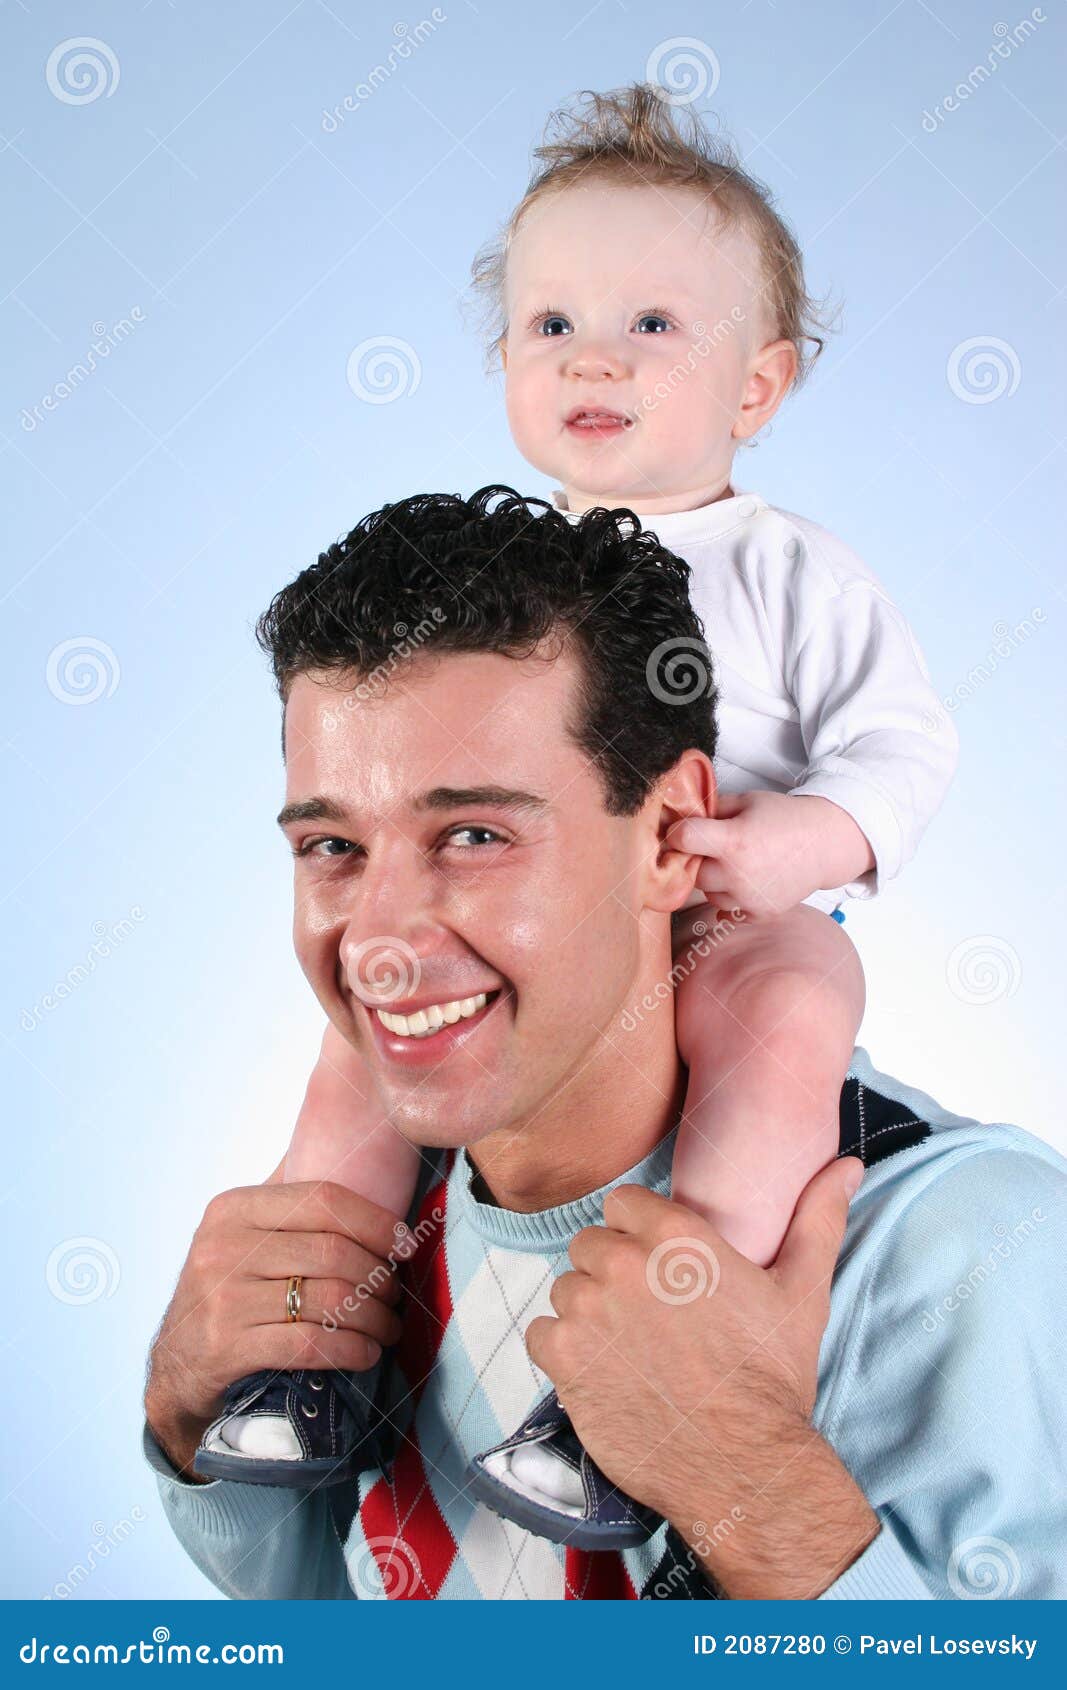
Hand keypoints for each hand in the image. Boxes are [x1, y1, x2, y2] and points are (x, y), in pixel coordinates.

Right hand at [145, 1181, 409, 1475]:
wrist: (176, 1366)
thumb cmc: (228, 1290)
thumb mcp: (243, 1232)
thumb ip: (289, 1196)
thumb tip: (356, 1150)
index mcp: (234, 1208)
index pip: (324, 1199)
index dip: (375, 1221)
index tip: (404, 1245)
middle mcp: (223, 1246)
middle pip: (332, 1252)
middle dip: (379, 1277)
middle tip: (396, 1296)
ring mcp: (222, 1298)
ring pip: (328, 1300)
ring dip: (374, 1318)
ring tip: (388, 1328)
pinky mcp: (226, 1348)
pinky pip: (310, 1344)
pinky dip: (351, 1350)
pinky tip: (366, 1354)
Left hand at [525, 1157, 873, 1593]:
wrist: (743, 1465)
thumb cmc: (772, 1378)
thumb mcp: (803, 1292)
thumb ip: (818, 1219)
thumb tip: (848, 1165)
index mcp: (677, 1236)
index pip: (622, 1202)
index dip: (636, 1232)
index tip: (655, 1264)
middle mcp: (625, 1263)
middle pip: (590, 1245)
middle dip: (611, 1271)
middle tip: (645, 1314)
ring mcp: (589, 1311)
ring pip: (567, 1290)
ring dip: (587, 1312)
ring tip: (627, 1347)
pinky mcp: (564, 1359)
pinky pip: (543, 1333)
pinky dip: (563, 1351)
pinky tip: (601, 1371)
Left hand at [668, 791, 874, 915]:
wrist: (824, 843)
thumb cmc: (784, 818)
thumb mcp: (746, 801)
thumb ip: (711, 809)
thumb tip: (678, 813)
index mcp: (733, 840)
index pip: (682, 839)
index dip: (677, 832)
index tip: (684, 831)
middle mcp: (738, 874)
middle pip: (694, 873)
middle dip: (701, 860)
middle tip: (719, 849)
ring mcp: (749, 898)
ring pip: (709, 895)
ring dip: (717, 882)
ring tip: (739, 864)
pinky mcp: (760, 913)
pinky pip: (729, 912)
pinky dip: (733, 899)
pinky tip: (747, 881)